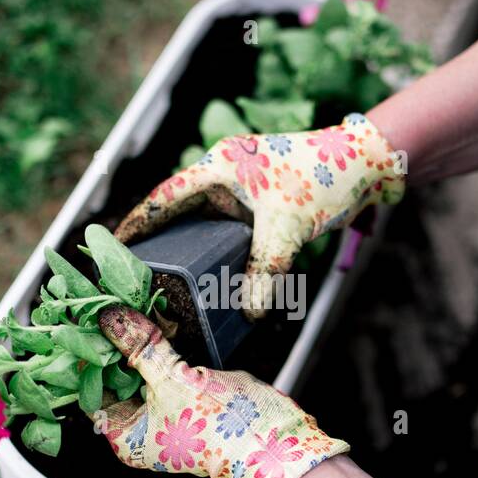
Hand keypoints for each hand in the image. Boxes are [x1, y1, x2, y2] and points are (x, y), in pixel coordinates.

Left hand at [94, 305, 348, 477]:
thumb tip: (109, 317)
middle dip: (109, 344)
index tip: (77, 322)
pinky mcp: (187, 393)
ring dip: (133, 340)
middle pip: (112, 377)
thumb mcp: (171, 381)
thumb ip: (139, 348)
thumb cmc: (219, 427)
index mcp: (125, 435)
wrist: (274, 441)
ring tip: (121, 304)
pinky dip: (157, 343)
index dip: (82, 357)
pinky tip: (151, 316)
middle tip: (99, 305)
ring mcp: (164, 409)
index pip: (88, 390)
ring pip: (138, 368)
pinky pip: (162, 365)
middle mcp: (141, 424)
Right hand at [114, 113, 405, 317]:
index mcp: (219, 166)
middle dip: (159, 244)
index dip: (137, 223)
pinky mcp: (261, 206)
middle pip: (178, 214)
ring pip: (205, 226)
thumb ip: (266, 270)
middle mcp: (225, 175)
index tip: (111, 245)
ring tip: (167, 285)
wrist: (367, 164)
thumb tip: (252, 313)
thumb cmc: (325, 178)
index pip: (164, 197)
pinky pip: (229, 233)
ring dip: (191, 253)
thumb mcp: (289, 227)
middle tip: (136, 276)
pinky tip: (213, 281)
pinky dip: (220, 255)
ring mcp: (243, 192)